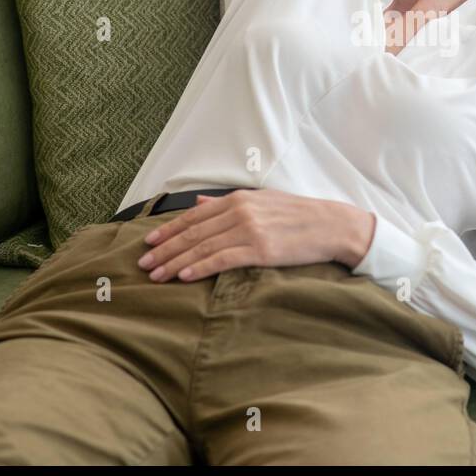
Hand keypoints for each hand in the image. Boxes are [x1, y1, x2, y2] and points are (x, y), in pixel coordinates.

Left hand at [136, 188, 374, 281]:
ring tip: (157, 275)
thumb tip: (199, 201)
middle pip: (193, 232)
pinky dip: (200, 268)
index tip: (150, 242)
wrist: (331, 225)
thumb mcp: (262, 201)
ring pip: (203, 247)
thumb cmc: (299, 215)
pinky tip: (184, 276)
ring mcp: (249, 230)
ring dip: (176, 262)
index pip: (194, 216)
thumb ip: (228, 202)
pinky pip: (222, 260)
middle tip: (144, 264)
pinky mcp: (260, 249)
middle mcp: (240, 211)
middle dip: (165, 249)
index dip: (169, 230)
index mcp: (238, 199)